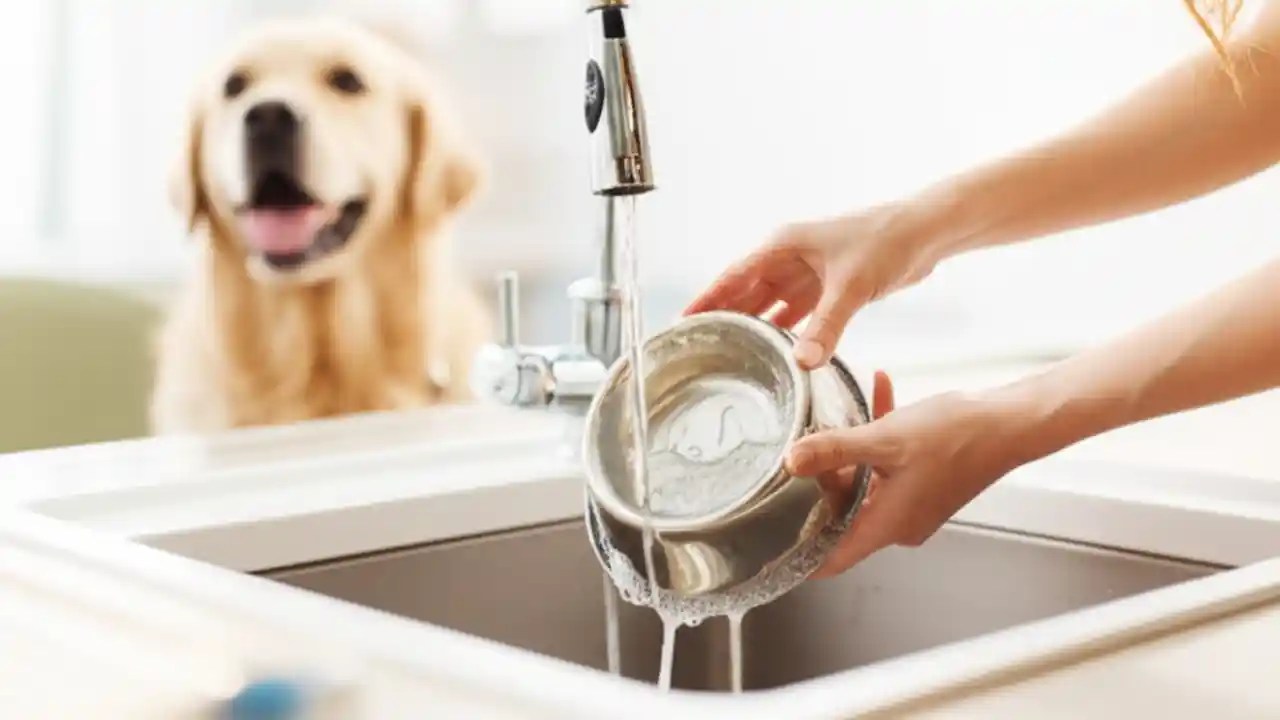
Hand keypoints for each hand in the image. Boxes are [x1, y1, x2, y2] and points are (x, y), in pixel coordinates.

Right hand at [683, 203, 944, 368]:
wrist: (924, 233)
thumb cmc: (886, 241)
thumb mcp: (851, 285)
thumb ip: (826, 326)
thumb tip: (803, 363)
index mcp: (782, 248)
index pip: (732, 278)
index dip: (707, 300)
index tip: (682, 322)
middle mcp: (788, 260)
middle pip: (745, 294)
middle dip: (723, 318)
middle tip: (698, 348)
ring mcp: (807, 276)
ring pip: (769, 307)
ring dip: (752, 328)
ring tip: (728, 356)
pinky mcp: (827, 290)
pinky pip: (796, 316)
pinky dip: (785, 333)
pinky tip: (773, 353)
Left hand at [789, 372, 1029, 576]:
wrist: (1010, 423)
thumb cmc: (958, 436)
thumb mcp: (884, 439)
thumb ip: (834, 450)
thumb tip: (791, 461)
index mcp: (888, 525)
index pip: (832, 559)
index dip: (801, 557)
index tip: (773, 545)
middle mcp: (899, 524)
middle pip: (843, 513)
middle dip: (824, 479)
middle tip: (806, 446)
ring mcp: (913, 504)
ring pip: (865, 482)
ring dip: (853, 449)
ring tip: (845, 410)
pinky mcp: (924, 484)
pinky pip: (889, 466)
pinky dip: (879, 439)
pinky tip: (879, 393)